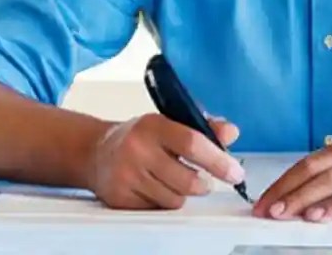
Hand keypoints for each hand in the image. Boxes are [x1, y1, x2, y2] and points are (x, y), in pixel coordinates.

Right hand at [86, 113, 243, 209]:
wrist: (96, 151)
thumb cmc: (139, 136)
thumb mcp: (170, 121)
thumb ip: (204, 125)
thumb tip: (230, 133)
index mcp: (153, 125)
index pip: (192, 143)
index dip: (218, 160)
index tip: (234, 172)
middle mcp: (137, 149)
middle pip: (187, 180)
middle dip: (203, 184)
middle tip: (202, 178)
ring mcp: (127, 175)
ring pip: (175, 200)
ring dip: (182, 194)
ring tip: (172, 179)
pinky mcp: (120, 198)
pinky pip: (158, 210)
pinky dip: (163, 202)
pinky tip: (155, 188)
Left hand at [254, 126, 331, 221]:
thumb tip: (321, 185)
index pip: (309, 162)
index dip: (283, 180)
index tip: (265, 197)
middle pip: (313, 170)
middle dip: (284, 191)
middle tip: (262, 209)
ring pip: (331, 182)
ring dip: (302, 199)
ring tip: (281, 213)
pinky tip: (319, 216)